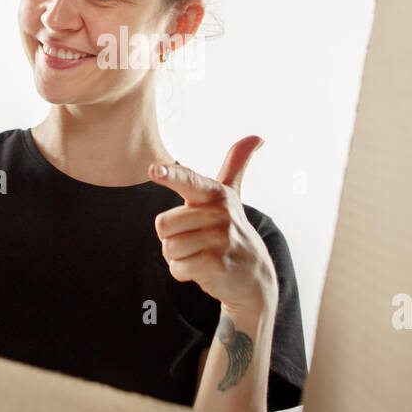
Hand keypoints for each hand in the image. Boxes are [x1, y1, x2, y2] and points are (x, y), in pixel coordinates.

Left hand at [148, 136, 277, 313]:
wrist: (254, 274)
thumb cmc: (232, 229)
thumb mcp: (232, 195)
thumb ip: (237, 163)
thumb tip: (257, 136)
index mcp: (215, 194)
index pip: (189, 181)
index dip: (170, 174)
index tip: (154, 169)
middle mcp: (219, 214)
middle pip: (163, 223)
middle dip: (171, 236)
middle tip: (195, 239)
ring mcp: (219, 240)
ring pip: (168, 247)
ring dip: (178, 255)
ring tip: (200, 253)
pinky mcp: (216, 265)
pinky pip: (177, 267)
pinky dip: (183, 272)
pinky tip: (202, 269)